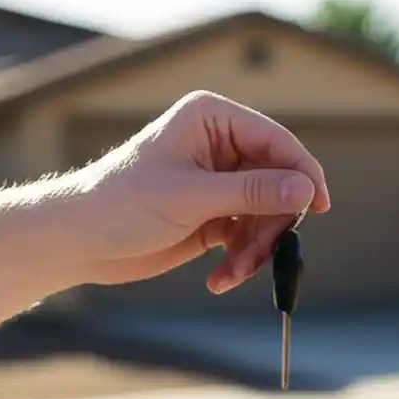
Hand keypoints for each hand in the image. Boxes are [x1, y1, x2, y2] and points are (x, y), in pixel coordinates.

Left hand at [60, 89, 330, 293]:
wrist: (78, 241)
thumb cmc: (121, 204)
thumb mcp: (191, 197)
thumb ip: (252, 192)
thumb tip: (306, 189)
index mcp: (213, 119)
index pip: (277, 142)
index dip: (302, 174)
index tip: (319, 207)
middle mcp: (221, 146)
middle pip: (279, 184)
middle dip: (272, 224)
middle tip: (260, 255)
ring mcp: (220, 182)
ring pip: (267, 215)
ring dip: (256, 250)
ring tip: (231, 273)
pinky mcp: (214, 215)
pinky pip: (250, 237)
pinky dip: (241, 261)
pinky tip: (219, 279)